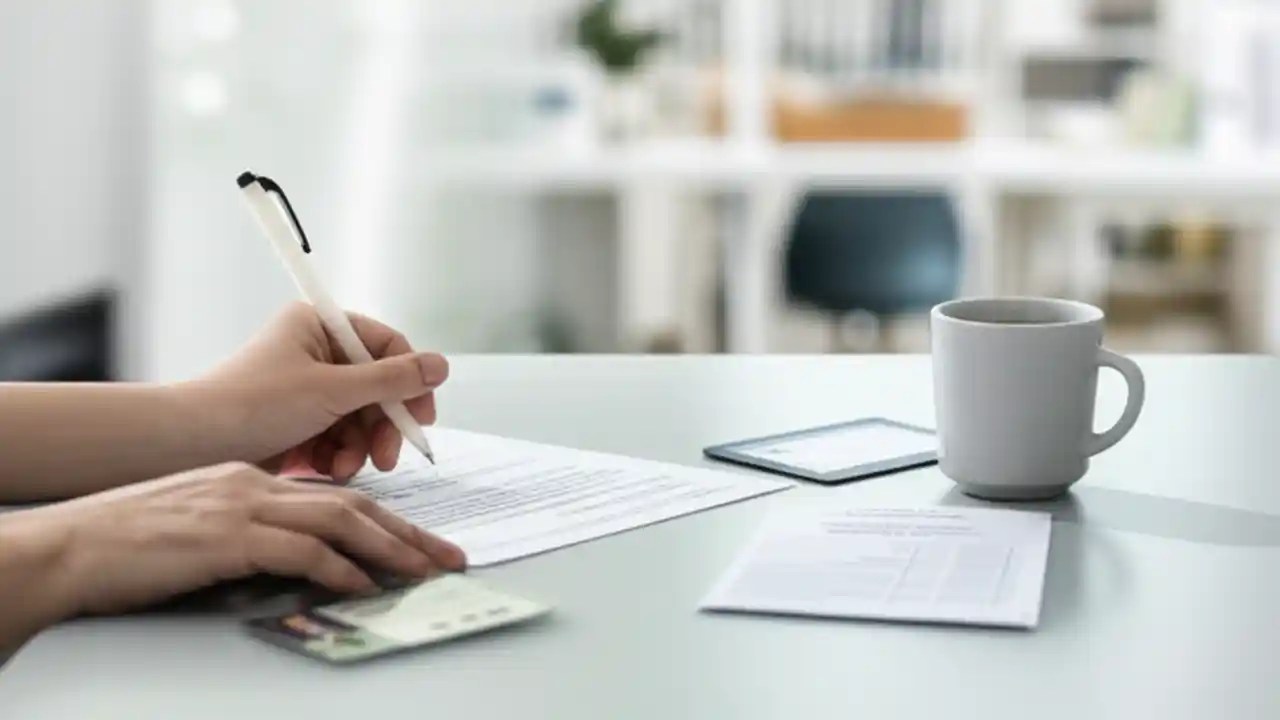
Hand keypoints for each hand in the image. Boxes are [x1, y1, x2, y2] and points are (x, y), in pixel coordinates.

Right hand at [3, 462, 466, 617]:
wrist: (74, 544)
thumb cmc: (135, 540)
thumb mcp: (207, 526)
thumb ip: (256, 532)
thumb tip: (303, 557)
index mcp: (256, 480)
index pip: (339, 498)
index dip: (388, 522)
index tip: (421, 545)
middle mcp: (258, 485)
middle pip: (354, 505)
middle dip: (408, 534)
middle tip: (448, 559)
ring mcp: (244, 507)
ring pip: (339, 521)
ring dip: (389, 548)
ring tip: (423, 571)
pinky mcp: (227, 536)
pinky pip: (300, 550)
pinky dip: (337, 568)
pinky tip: (362, 587)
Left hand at [190, 302, 446, 480]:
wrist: (192, 446)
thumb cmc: (253, 404)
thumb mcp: (333, 389)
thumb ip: (392, 380)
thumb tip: (440, 365)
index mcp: (319, 326)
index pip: (386, 346)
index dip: (409, 381)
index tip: (421, 416)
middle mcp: (314, 353)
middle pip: (376, 387)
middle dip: (383, 424)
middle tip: (389, 456)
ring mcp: (306, 391)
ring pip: (360, 418)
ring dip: (362, 446)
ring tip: (350, 467)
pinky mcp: (297, 424)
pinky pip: (338, 438)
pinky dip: (340, 456)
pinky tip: (331, 469)